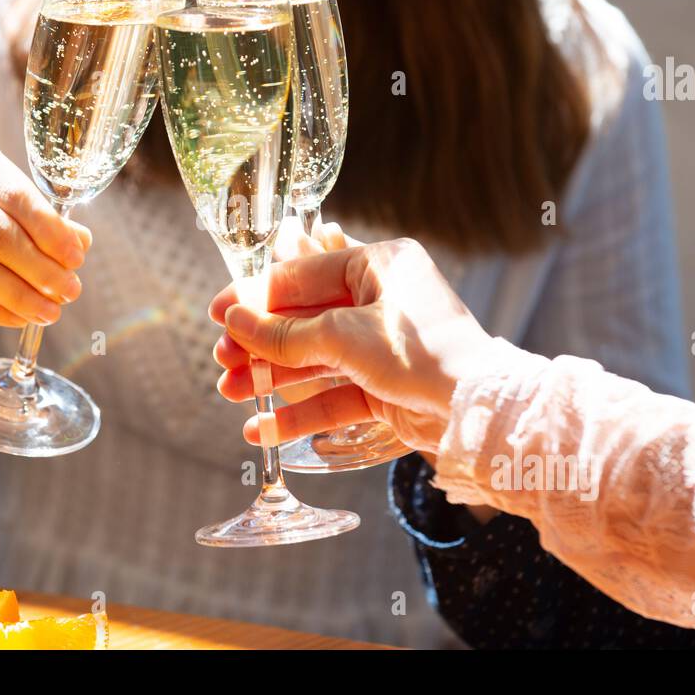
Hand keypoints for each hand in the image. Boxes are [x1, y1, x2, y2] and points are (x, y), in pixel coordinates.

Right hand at [210, 237, 490, 452]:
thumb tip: (234, 320)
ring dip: (272, 378)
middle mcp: (381, 300)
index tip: (216, 312)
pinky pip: (333, 394)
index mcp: (379, 265)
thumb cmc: (420, 355)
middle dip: (260, 342)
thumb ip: (284, 333)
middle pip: (305, 319)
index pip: (301, 275)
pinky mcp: (386, 385)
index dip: (255, 295)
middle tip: (221, 358)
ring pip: (315, 359)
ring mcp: (383, 345)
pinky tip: (262, 429)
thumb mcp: (343, 337)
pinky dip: (300, 411)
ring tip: (230, 393)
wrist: (478, 412)